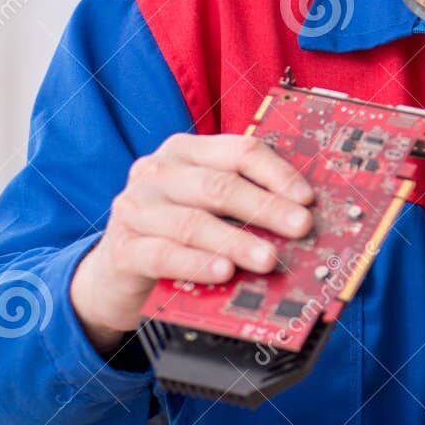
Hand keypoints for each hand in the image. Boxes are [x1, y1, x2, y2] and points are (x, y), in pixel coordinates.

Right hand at [70, 134, 313, 355]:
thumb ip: (241, 200)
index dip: (276, 173)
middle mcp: (157, 171)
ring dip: (236, 241)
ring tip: (268, 259)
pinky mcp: (123, 248)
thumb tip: (300, 215)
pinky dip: (197, 264)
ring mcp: (135, 208)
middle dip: (265, 208)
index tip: (307, 198)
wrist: (116, 270)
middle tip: (300, 228)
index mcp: (185, 151)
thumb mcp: (205, 205)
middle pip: (219, 185)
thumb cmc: (174, 231)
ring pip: (193, 222)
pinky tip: (223, 273)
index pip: (239, 151)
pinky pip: (164, 255)